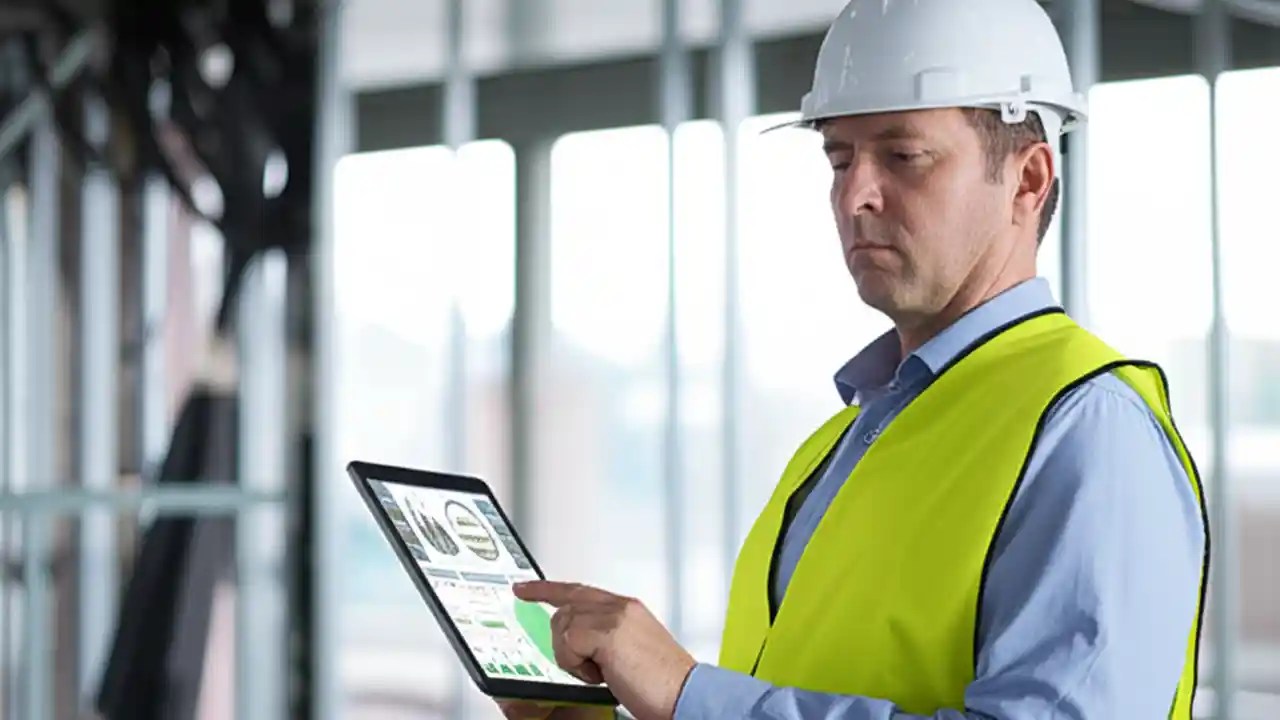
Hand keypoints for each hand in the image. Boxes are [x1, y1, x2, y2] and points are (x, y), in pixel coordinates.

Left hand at [512, 581, 696, 719]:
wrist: (687, 695)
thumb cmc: (664, 684)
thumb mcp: (630, 651)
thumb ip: (605, 637)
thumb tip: (576, 641)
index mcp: (626, 608)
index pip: (578, 591)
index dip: (547, 589)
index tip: (523, 588)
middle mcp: (620, 606)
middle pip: (564, 611)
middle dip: (565, 645)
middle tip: (592, 669)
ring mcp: (614, 616)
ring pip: (563, 627)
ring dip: (575, 659)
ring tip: (606, 673)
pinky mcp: (607, 631)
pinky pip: (568, 642)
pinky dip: (578, 665)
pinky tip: (604, 674)